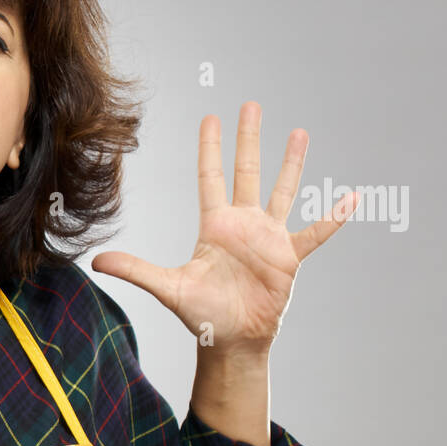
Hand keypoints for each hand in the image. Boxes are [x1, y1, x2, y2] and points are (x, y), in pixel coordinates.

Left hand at [91, 102, 355, 354]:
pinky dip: (332, 218)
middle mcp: (243, 225)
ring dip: (292, 163)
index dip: (211, 147)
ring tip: (300, 132)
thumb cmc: (200, 316)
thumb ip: (135, 270)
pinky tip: (351, 197)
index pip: (211, 177)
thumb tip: (95, 261)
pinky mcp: (289, 258)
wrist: (231, 341)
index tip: (211, 117)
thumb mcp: (167, 288)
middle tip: (251, 104)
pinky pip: (315, 233)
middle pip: (247, 172)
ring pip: (283, 191)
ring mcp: (268, 239)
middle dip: (248, 139)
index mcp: (214, 227)